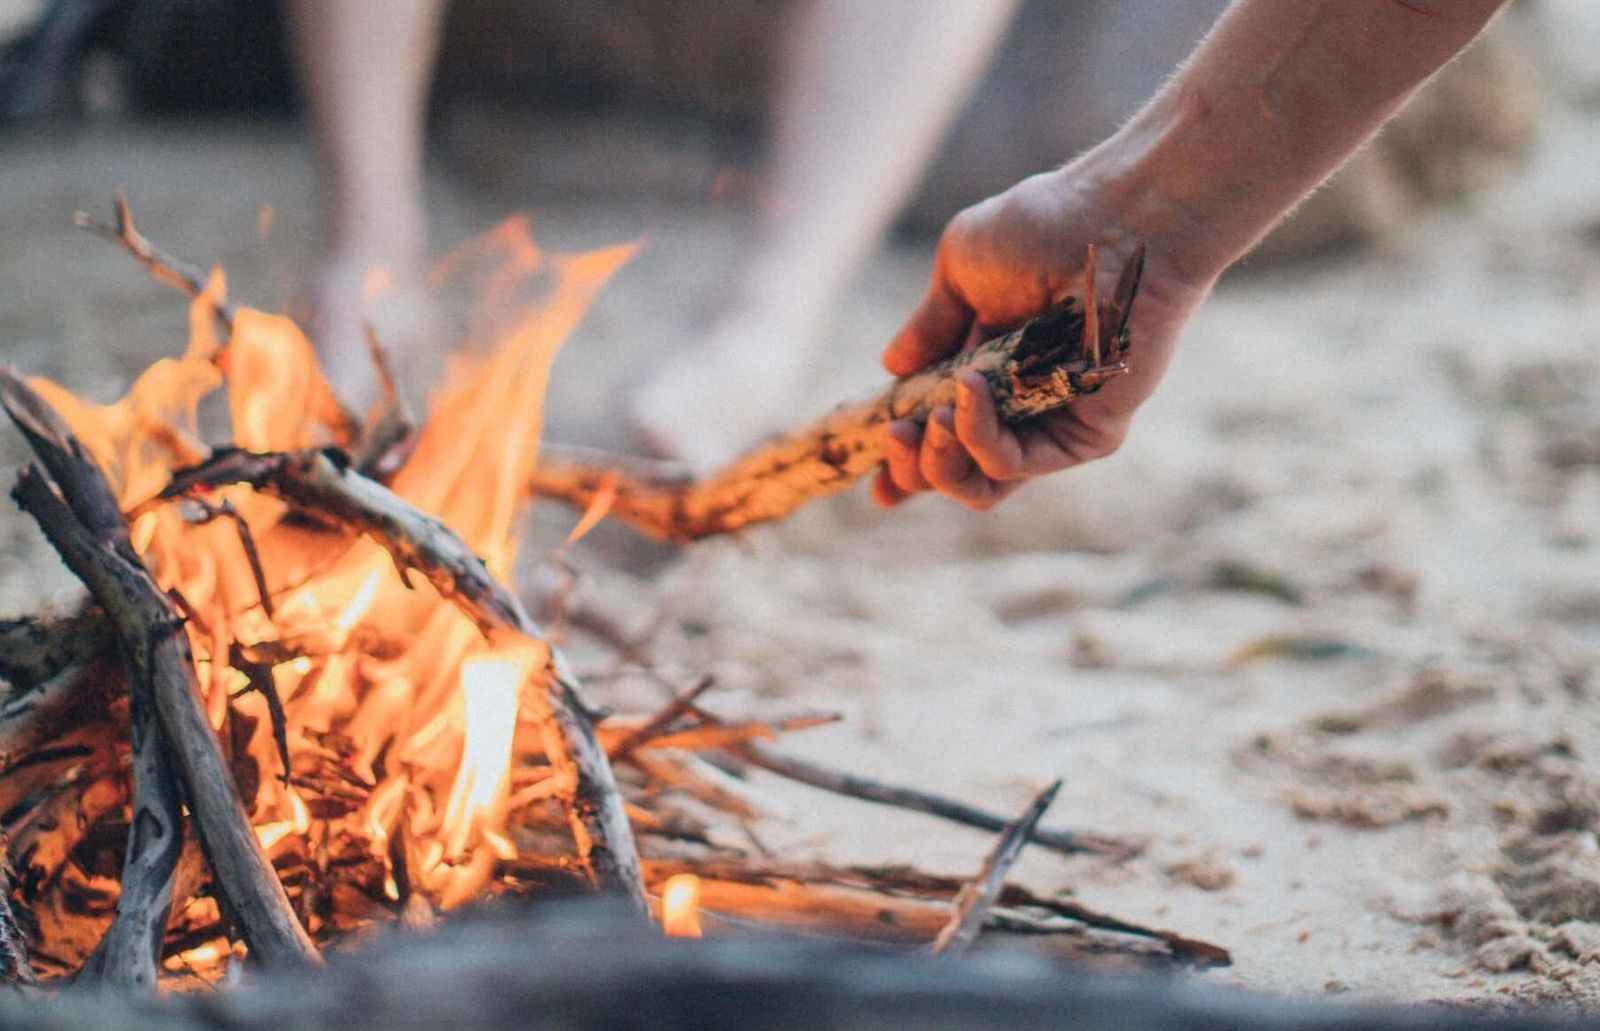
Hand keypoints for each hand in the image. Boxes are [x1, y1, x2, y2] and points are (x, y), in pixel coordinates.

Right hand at [873, 162, 1213, 509]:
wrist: (1113, 222)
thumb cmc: (1044, 228)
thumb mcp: (960, 271)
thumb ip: (929, 327)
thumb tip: (891, 369)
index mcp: (989, 373)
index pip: (940, 435)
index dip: (902, 463)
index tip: (874, 481)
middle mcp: (1021, 407)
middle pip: (953, 473)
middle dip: (911, 467)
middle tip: (896, 432)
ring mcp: (1052, 425)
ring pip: (979, 486)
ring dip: (937, 462)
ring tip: (929, 418)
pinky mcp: (1084, 437)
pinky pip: (1015, 464)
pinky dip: (978, 436)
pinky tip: (966, 391)